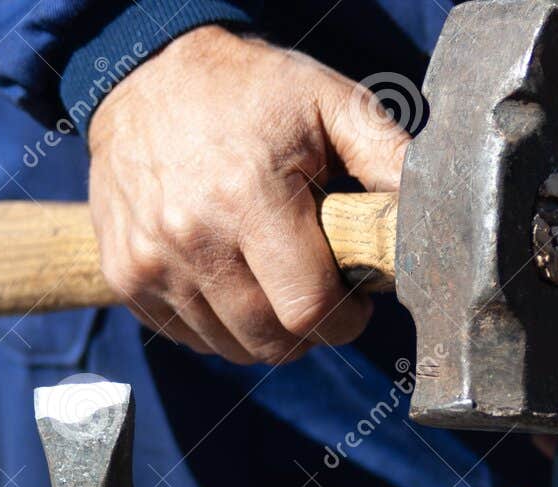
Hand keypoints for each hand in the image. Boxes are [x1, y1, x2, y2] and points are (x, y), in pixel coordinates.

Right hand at [86, 26, 410, 363]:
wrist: (146, 69)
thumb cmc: (251, 90)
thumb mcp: (331, 102)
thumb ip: (388, 157)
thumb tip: (434, 216)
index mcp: (248, 194)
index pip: (309, 309)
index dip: (345, 319)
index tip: (355, 300)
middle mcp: (192, 234)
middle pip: (270, 340)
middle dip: (310, 332)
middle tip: (321, 297)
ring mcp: (149, 259)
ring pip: (228, 346)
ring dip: (265, 333)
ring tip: (277, 284)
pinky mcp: (123, 273)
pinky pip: (185, 336)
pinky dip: (217, 325)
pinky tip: (232, 280)